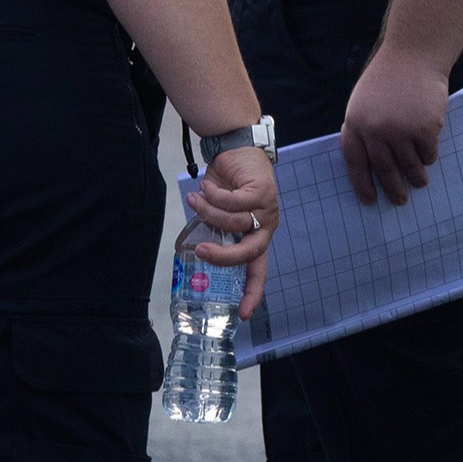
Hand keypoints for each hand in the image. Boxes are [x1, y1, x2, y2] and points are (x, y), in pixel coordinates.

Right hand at [184, 145, 275, 317]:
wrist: (237, 148)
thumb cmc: (228, 182)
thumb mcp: (220, 212)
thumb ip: (215, 230)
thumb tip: (198, 248)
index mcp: (258, 236)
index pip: (259, 270)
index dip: (252, 292)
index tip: (243, 313)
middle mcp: (266, 226)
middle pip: (249, 252)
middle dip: (224, 256)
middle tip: (202, 252)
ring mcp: (267, 208)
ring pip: (234, 222)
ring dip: (208, 212)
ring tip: (195, 200)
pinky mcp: (262, 191)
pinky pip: (233, 202)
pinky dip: (213, 196)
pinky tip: (206, 188)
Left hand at [340, 49, 451, 206]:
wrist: (414, 55)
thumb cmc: (389, 77)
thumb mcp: (364, 101)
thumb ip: (364, 129)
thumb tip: (370, 163)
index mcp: (355, 123)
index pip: (355, 162)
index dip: (362, 184)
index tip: (370, 200)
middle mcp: (375, 130)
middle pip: (384, 169)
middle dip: (393, 188)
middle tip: (399, 200)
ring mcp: (400, 130)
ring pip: (408, 165)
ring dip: (415, 177)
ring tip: (419, 183)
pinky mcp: (424, 129)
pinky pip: (428, 153)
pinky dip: (429, 157)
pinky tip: (429, 157)